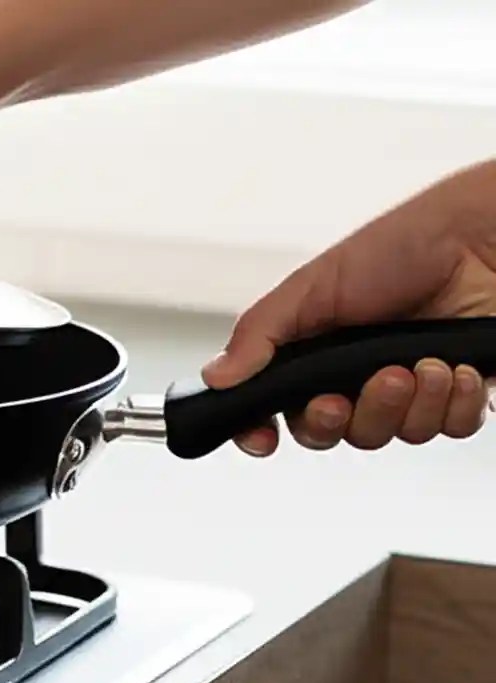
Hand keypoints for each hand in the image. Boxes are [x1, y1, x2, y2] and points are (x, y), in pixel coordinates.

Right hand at [203, 160, 495, 455]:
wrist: (482, 240)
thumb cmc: (402, 247)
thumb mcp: (313, 285)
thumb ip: (260, 334)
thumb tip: (217, 376)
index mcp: (311, 350)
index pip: (272, 408)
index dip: (261, 431)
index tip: (263, 439)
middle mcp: (353, 373)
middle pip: (331, 433)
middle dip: (344, 416)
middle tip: (355, 390)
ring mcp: (405, 388)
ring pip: (389, 435)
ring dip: (406, 405)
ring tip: (422, 365)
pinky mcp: (455, 395)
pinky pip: (447, 429)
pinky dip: (453, 404)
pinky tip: (457, 369)